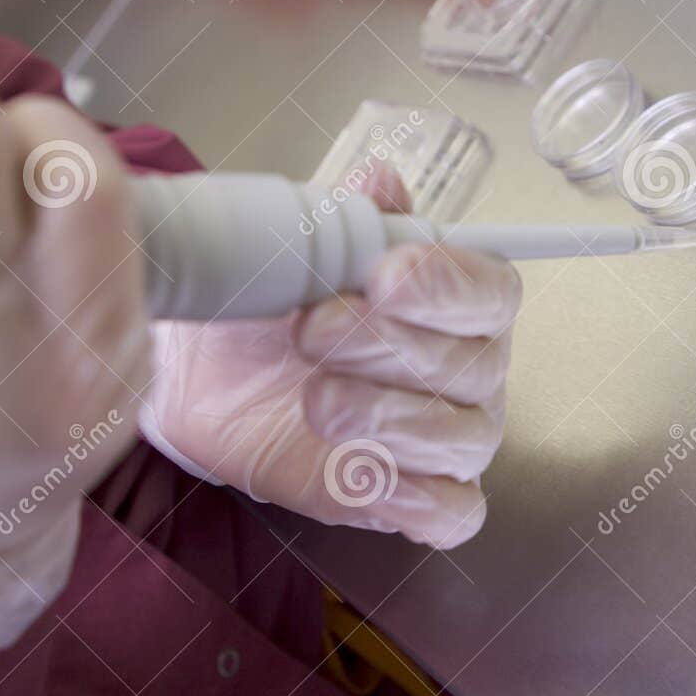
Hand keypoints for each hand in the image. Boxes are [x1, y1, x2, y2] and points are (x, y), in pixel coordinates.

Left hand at [144, 167, 519, 548]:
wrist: (203, 368)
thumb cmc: (268, 302)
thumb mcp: (295, 247)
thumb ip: (346, 216)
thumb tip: (380, 181)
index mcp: (458, 297)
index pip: (492, 291)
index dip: (447, 286)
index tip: (385, 275)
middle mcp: (470, 368)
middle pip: (473, 366)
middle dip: (389, 346)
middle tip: (312, 329)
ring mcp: (449, 439)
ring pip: (464, 438)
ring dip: (390, 418)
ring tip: (316, 398)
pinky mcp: (414, 500)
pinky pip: (453, 513)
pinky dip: (416, 500)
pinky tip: (360, 474)